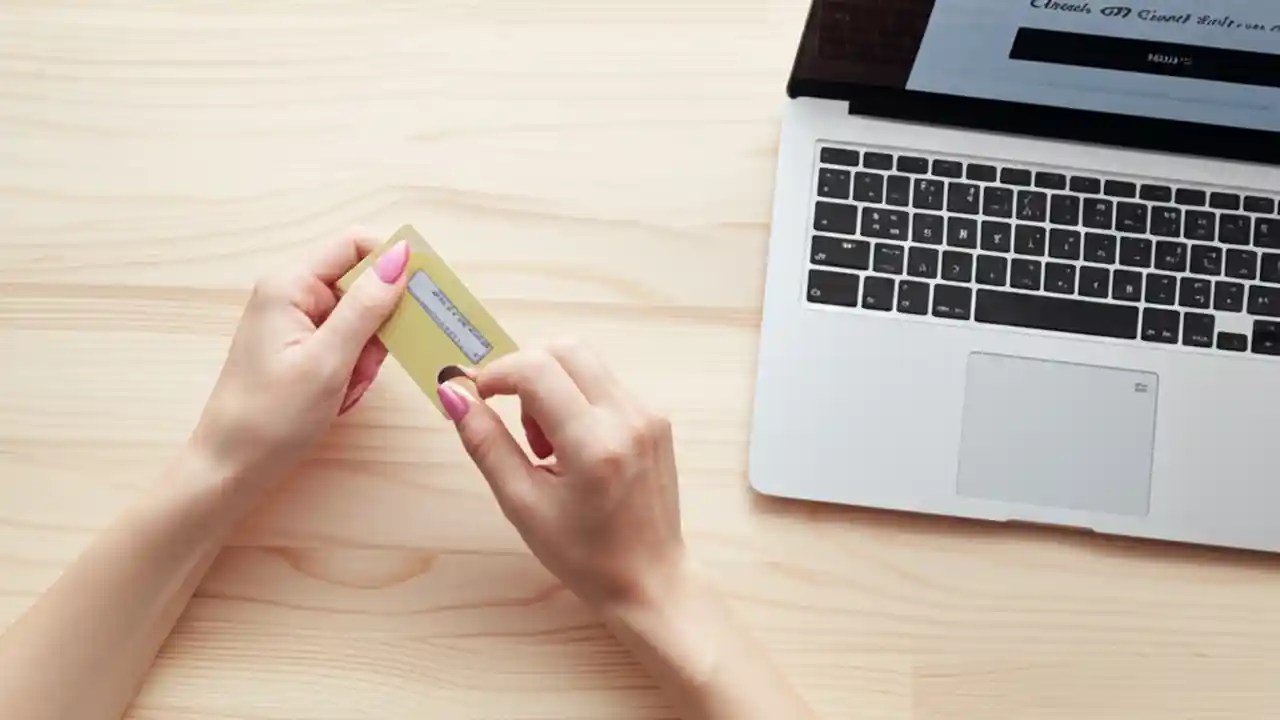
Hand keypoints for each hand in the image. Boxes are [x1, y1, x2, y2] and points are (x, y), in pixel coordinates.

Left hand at [192, 231, 409, 483]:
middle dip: (381, 323)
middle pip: (362, 283)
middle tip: (372, 363)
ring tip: (349, 388)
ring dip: (368, 352)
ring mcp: (295, 319)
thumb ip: (367, 306)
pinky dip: (355, 366)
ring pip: (360, 317)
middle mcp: (290, 292)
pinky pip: (346, 341)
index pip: (356, 244)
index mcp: (290, 284)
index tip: (424, 295)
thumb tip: (401, 257)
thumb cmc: (272, 417)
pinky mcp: (300, 344)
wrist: (232, 467)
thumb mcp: (329, 360)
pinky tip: (341, 394)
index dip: (395, 262)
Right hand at [440, 343, 684, 614]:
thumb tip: (453, 394)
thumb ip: (486, 444)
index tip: (477, 396)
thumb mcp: (522, 504)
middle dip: (526, 372)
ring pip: (586, 363)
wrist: (649, 580)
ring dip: (553, 386)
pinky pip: (605, 384)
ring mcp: (648, 415)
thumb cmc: (584, 555)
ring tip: (547, 447)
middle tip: (517, 424)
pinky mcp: (656, 419)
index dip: (496, 373)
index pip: (536, 369)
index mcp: (594, 444)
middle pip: (565, 349)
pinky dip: (577, 399)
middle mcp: (628, 418)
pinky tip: (574, 449)